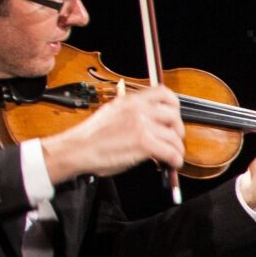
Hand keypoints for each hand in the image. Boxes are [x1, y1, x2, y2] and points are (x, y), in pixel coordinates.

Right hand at [43, 84, 185, 182]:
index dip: (174, 105)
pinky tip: (172, 164)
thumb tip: (150, 121)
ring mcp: (142, 125)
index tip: (174, 115)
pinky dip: (176, 160)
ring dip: (177, 149)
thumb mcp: (112, 113)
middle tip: (174, 139)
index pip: (163, 93)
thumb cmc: (91, 137)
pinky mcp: (144, 143)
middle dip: (178, 129)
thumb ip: (132, 112)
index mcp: (131, 100)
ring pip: (174, 136)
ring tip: (174, 156)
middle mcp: (138, 109)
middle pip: (173, 115)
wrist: (77, 149)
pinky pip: (170, 151)